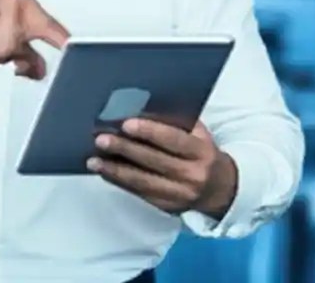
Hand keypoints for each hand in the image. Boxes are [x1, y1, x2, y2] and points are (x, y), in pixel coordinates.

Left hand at [88, 118, 236, 216]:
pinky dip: (119, 181)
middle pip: (154, 161)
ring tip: (93, 160)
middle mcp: (193, 175)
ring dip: (115, 170)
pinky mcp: (168, 206)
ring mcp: (180, 194)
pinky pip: (140, 193)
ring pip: (143, 181)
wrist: (221, 188)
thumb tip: (139, 109)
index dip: (150, 132)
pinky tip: (104, 171)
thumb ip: (176, 123)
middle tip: (101, 139)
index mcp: (202, 152)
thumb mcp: (198, 135)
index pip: (174, 140)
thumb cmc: (201, 152)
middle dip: (125, 149)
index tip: (126, 124)